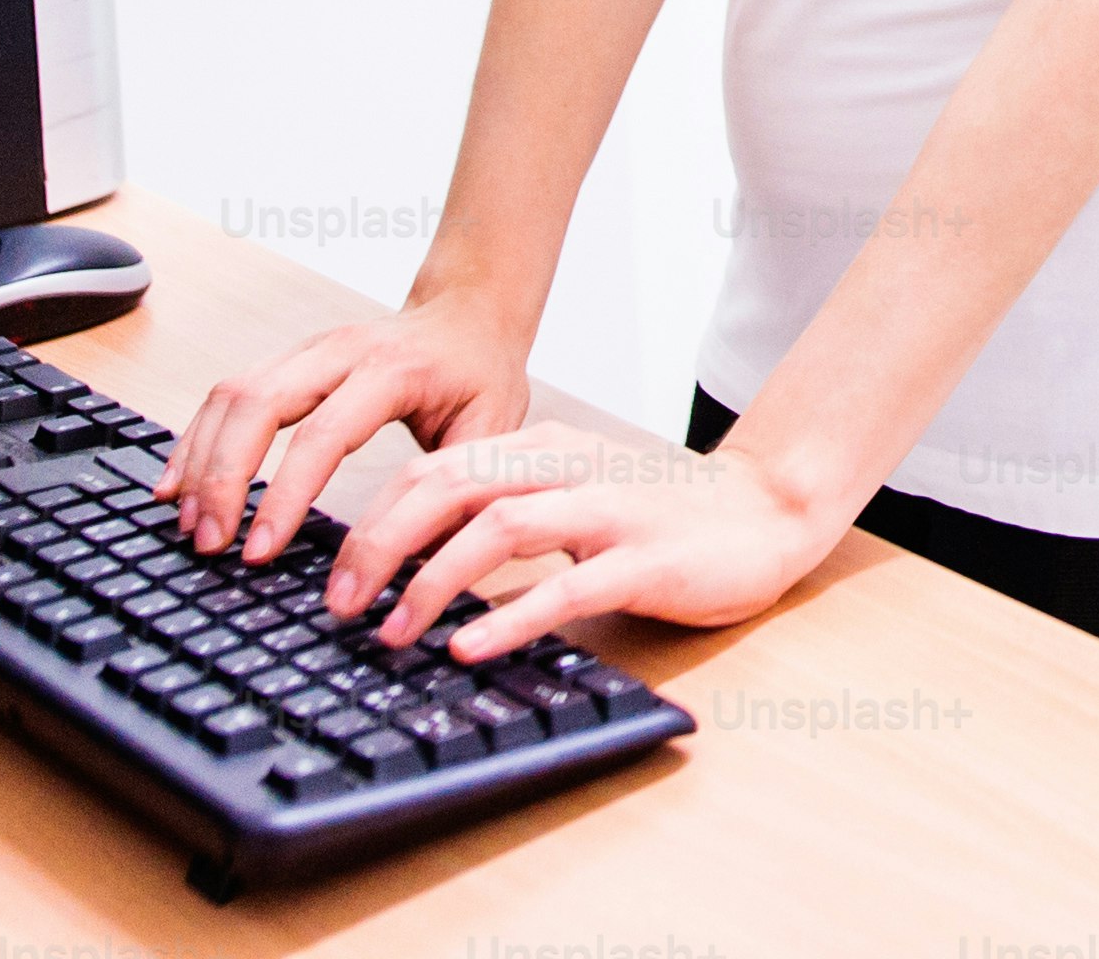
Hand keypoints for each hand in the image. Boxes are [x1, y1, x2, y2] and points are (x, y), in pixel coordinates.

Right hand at [155, 291, 532, 561]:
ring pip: (232, 393)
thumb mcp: (490, 431)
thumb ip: (457, 495)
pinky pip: (228, 393)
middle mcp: (340, 351)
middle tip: (210, 543)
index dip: (286, 495)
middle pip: (257, 403)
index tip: (260, 550)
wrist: (471, 311)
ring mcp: (307, 349)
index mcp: (393, 371)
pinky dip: (197, 438)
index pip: (323, 434)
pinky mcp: (288, 359)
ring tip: (186, 523)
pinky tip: (180, 484)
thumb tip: (424, 574)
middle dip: (223, 477)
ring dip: (200, 459)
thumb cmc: (480, 373)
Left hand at [319, 423, 848, 662]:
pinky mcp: (645, 558)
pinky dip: (509, 617)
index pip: (436, 468)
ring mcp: (609, 510)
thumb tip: (413, 560)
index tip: (333, 574)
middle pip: (450, 485)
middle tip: (341, 604)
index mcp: (545, 449)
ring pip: (498, 526)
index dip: (372, 518)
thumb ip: (507, 511)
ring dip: (432, 581)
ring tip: (392, 632)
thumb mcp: (572, 496)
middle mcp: (569, 468)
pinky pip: (566, 585)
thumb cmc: (661, 515)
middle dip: (380, 544)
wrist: (765, 512)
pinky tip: (469, 648)